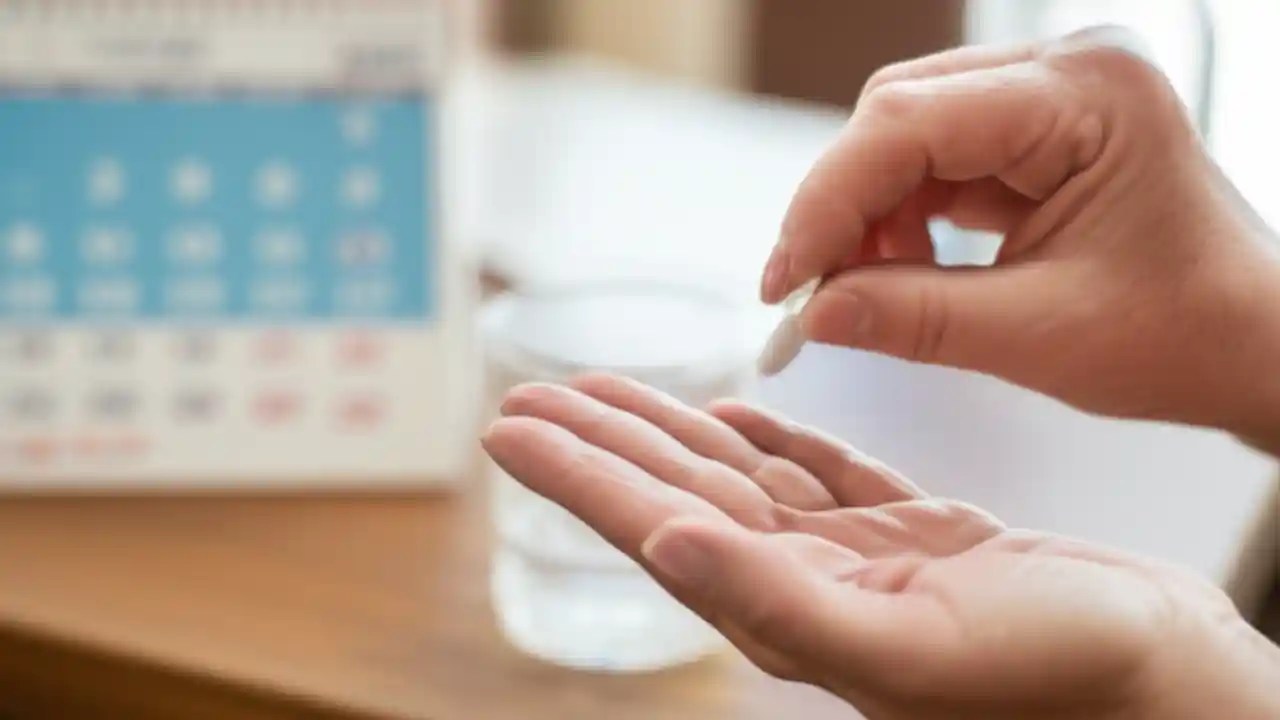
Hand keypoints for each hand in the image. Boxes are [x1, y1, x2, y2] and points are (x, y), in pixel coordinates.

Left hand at [482, 375, 1279, 719]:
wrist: (1167, 680)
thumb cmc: (1057, 677)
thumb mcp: (909, 644)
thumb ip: (777, 606)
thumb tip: (663, 545)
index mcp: (790, 609)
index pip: (655, 525)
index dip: (576, 475)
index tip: (508, 427)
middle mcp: (810, 583)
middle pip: (679, 492)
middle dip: (601, 439)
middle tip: (529, 391)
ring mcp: (860, 558)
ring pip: (739, 476)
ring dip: (669, 429)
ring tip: (608, 390)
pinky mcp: (914, 537)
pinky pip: (819, 477)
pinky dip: (770, 440)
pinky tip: (733, 414)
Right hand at [763, 27, 1279, 451]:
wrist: (1253, 346)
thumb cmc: (1186, 334)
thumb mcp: (1039, 336)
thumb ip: (913, 319)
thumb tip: (812, 315)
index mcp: (1087, 95)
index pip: (909, 123)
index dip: (828, 202)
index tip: (784, 281)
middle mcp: (1068, 71)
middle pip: (898, 114)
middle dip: (844, 207)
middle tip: (810, 291)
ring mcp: (1053, 95)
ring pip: (907, 135)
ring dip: (868, 214)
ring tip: (862, 289)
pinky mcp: (1037, 130)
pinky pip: (937, 158)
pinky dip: (901, 217)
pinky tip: (898, 267)